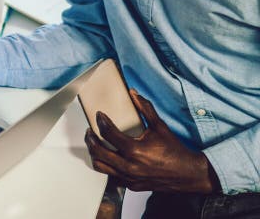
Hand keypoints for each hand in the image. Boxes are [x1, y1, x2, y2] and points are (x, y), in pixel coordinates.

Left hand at [86, 89, 219, 192]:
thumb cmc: (175, 151)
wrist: (189, 174)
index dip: (101, 121)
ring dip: (95, 153)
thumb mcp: (160, 126)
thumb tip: (133, 93)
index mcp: (135, 150)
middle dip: (90, 139)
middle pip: (98, 151)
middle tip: (90, 130)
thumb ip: (145, 108)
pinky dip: (106, 166)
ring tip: (95, 144)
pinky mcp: (131, 185)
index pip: (108, 133)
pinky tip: (108, 157)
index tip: (100, 115)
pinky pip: (111, 176)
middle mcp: (130, 166)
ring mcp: (129, 177)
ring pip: (101, 166)